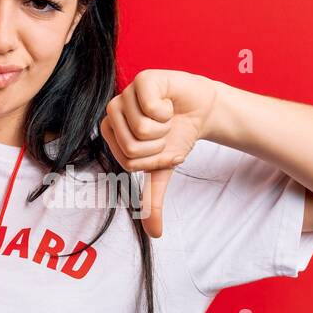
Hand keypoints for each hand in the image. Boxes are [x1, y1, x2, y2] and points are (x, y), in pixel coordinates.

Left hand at [99, 69, 219, 237]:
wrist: (201, 112)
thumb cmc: (175, 136)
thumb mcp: (162, 170)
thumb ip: (152, 200)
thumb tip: (154, 234)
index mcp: (110, 133)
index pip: (127, 162)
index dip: (151, 160)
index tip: (159, 149)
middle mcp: (113, 111)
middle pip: (131, 148)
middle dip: (159, 147)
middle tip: (165, 133)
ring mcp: (127, 93)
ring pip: (141, 129)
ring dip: (165, 129)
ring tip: (167, 118)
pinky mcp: (144, 79)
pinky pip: (150, 107)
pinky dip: (167, 111)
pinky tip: (169, 104)